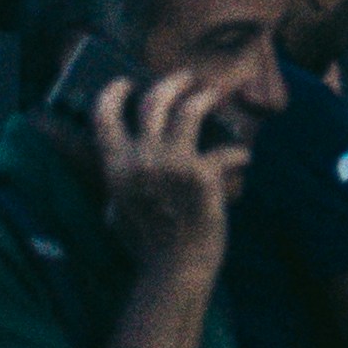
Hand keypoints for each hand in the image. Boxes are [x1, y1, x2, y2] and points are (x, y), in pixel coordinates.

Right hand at [87, 59, 244, 273]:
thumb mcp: (118, 210)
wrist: (175, 269)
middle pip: (154, 100)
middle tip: (185, 78)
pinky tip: (244, 157)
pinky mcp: (203, 173)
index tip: (126, 82)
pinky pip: (226, 150)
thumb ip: (120, 181)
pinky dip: (237, 153)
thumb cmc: (146, 244)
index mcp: (115, 167)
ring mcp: (173, 164)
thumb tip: (124, 156)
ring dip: (205, 97)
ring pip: (190, 109)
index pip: (104, 115)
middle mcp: (141, 159)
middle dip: (172, 82)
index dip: (114, 92)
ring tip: (213, 94)